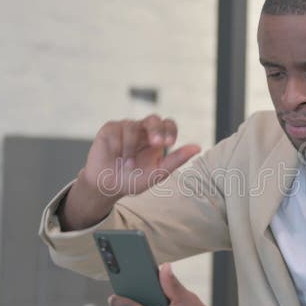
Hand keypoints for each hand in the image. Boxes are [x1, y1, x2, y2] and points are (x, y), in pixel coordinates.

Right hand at [59, 115, 200, 229]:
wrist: (107, 186)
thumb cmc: (133, 179)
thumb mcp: (157, 173)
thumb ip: (176, 160)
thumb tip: (197, 148)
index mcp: (157, 139)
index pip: (168, 125)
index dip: (170, 130)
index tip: (169, 143)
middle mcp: (142, 130)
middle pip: (153, 119)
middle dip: (156, 129)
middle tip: (156, 143)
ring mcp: (126, 128)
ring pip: (132, 126)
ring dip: (131, 147)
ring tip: (127, 163)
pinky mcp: (110, 129)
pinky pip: (116, 129)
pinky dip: (117, 144)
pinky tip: (115, 154)